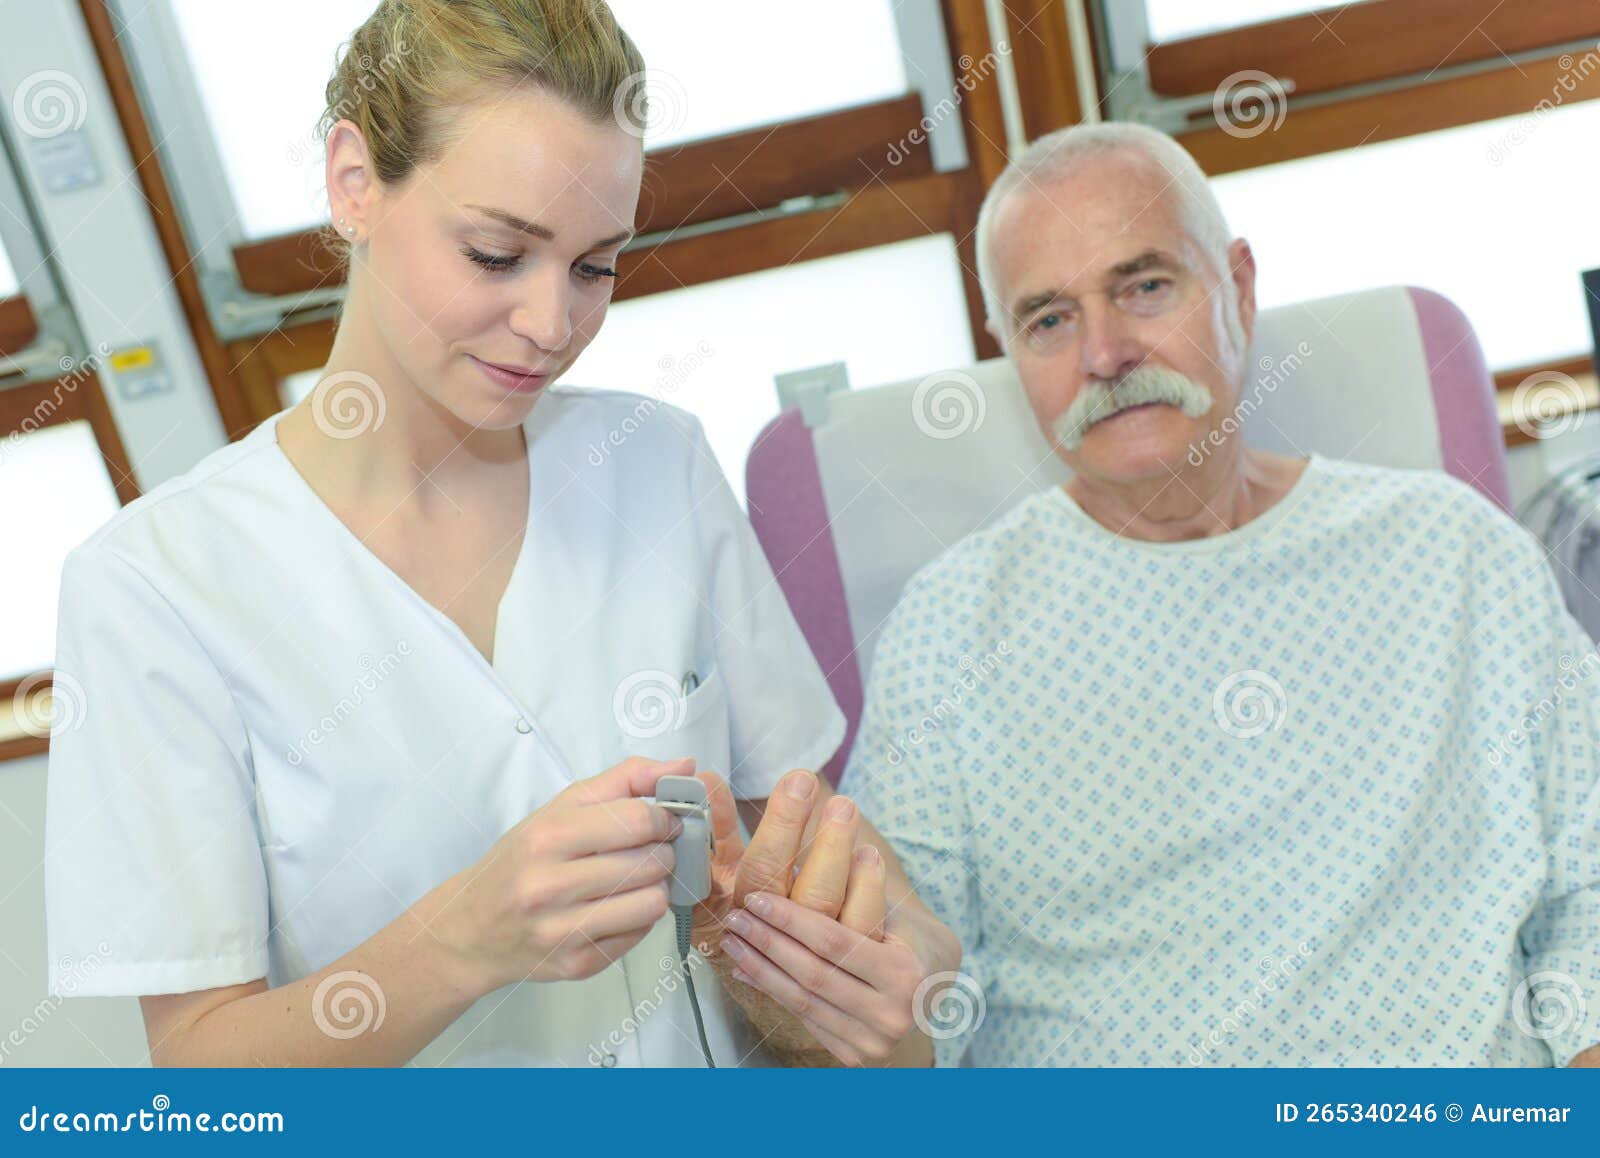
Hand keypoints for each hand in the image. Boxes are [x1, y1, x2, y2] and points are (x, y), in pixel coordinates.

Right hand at [432, 756, 689, 989]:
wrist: (470, 930)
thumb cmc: (520, 860)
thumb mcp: (559, 808)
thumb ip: (623, 780)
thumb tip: (684, 764)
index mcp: (547, 837)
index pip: (637, 820)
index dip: (664, 818)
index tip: (661, 820)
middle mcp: (551, 886)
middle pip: (650, 862)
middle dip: (663, 852)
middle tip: (649, 850)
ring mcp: (564, 931)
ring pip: (653, 902)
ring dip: (656, 887)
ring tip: (635, 879)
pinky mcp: (578, 965)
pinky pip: (640, 935)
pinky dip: (639, 918)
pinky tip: (616, 908)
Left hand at [703, 770, 937, 1064]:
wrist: (933, 992)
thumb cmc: (909, 940)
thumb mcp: (898, 911)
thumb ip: (863, 886)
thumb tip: (812, 845)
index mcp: (905, 974)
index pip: (833, 942)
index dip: (789, 919)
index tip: (755, 898)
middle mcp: (891, 1014)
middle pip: (813, 973)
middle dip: (767, 942)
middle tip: (735, 917)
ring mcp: (873, 1041)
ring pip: (802, 999)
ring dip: (760, 967)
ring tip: (733, 940)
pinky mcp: (856, 1054)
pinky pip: (804, 1018)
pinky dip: (772, 990)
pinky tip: (748, 968)